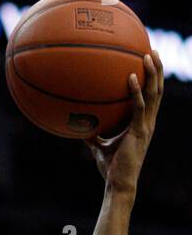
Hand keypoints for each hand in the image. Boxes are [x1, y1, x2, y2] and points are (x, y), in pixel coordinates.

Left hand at [87, 51, 162, 197]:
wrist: (118, 184)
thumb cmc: (111, 168)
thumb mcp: (99, 147)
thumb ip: (92, 135)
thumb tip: (78, 126)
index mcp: (142, 123)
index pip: (151, 96)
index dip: (152, 79)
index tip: (148, 61)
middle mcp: (148, 122)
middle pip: (158, 90)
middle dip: (157, 69)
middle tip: (152, 50)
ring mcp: (146, 126)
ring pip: (154, 94)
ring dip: (152, 73)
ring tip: (148, 55)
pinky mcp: (139, 132)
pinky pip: (139, 107)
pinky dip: (137, 91)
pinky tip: (131, 78)